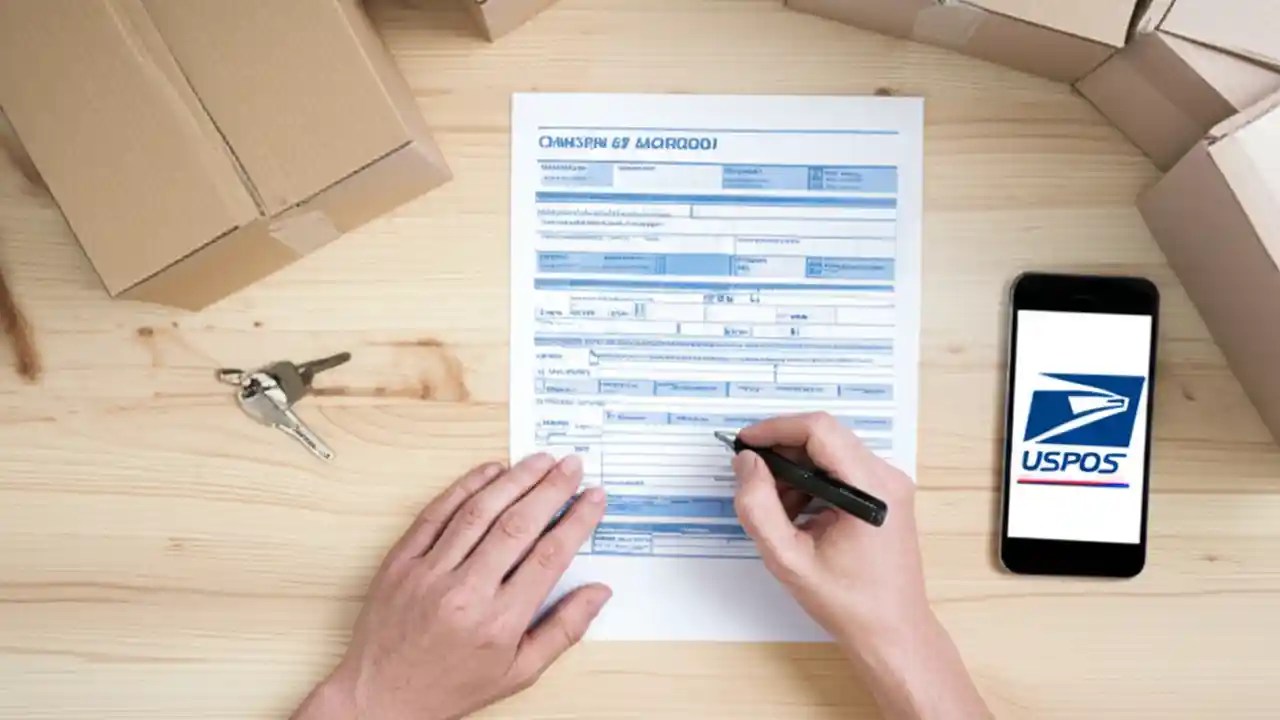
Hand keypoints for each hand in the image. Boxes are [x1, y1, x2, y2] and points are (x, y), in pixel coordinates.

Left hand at [292, 454, 609, 719]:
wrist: (380, 696)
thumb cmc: (450, 687)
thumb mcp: (518, 672)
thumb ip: (563, 630)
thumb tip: (599, 592)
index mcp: (499, 623)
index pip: (549, 557)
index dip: (577, 521)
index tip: (593, 498)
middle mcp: (465, 593)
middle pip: (518, 525)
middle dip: (551, 489)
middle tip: (572, 466)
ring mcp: (429, 573)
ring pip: (479, 511)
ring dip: (515, 480)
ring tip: (539, 461)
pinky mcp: (401, 561)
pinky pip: (437, 513)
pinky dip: (466, 486)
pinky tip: (491, 471)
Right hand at [732, 413, 989, 718]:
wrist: (891, 632)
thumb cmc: (849, 603)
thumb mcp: (788, 558)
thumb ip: (759, 506)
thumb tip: (747, 464)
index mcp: (871, 489)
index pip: (819, 430)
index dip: (776, 429)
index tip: (745, 443)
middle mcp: (886, 479)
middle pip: (825, 437)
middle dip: (782, 452)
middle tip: (752, 479)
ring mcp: (889, 486)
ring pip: (830, 453)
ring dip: (796, 471)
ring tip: (775, 509)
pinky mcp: (885, 496)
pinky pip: (841, 470)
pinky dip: (812, 483)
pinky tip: (796, 516)